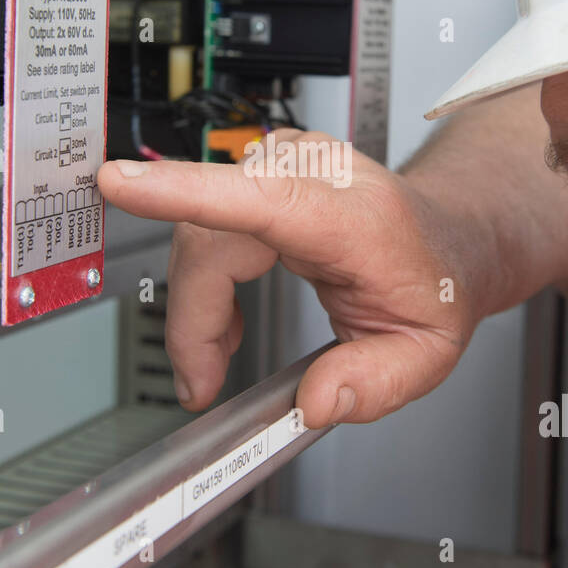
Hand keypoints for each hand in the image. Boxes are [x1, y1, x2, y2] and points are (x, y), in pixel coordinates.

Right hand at [97, 130, 489, 427]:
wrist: (446, 237)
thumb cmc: (433, 283)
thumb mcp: (427, 354)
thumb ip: (373, 384)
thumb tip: (315, 403)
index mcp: (355, 218)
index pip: (262, 197)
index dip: (184, 192)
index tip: (121, 187)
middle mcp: (318, 175)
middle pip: (211, 237)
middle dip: (192, 319)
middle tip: (199, 382)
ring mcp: (289, 164)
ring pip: (199, 232)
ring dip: (196, 305)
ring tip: (217, 358)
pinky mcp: (266, 168)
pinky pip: (206, 223)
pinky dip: (205, 280)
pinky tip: (226, 318)